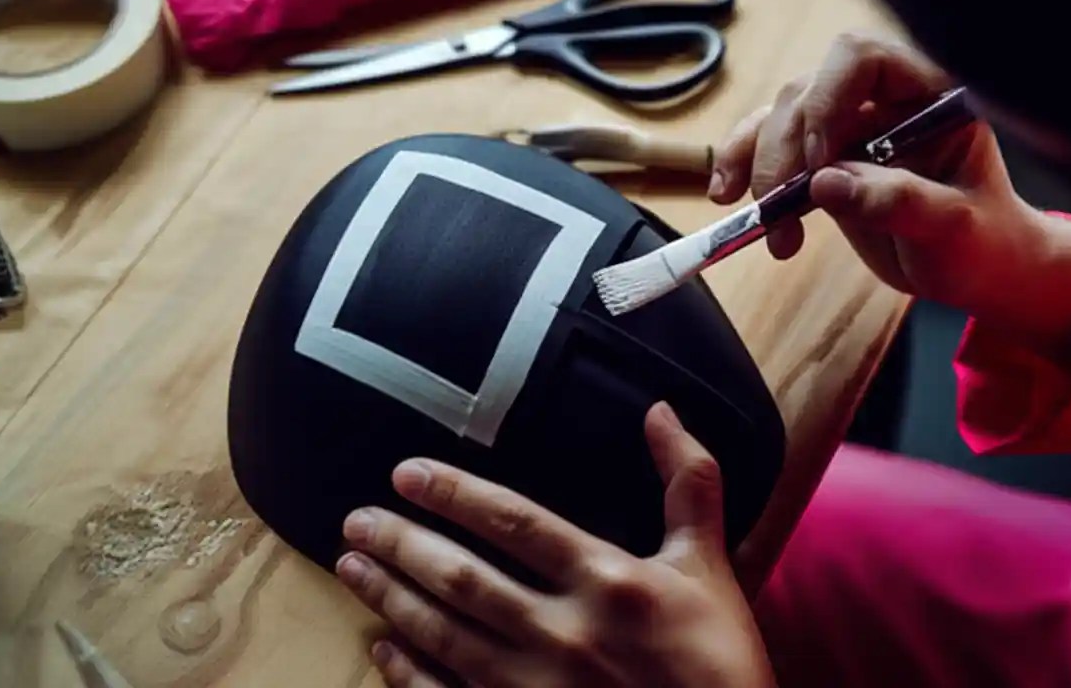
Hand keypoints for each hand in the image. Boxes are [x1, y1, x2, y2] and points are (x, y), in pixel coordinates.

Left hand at [335, 402, 776, 687]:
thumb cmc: (719, 659)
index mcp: (608, 581)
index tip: (406, 474)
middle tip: (356, 522)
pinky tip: (380, 648)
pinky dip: (409, 674)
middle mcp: (564, 634)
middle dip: (402, 546)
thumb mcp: (709, 565)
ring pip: (446, 635)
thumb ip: (689, 483)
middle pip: (464, 579)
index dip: (455, 494)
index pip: (516, 524)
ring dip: (393, 598)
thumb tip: (661, 410)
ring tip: (352, 568)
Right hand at [709, 33, 1070, 358]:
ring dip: (756, 167)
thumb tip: (822, 184)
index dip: (828, 100)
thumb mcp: (952, 228)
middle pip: (807, 94)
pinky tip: (727, 197)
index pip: (862, 59)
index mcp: (928, 94)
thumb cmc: (982, 243)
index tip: (819, 162)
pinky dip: (744, 169)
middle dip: (783, 153)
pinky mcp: (822, 160)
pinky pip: (770, 148)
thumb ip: (896, 201)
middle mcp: (883, 100)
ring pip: (779, 120)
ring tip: (761, 221)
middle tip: (780, 214)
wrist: (975, 270)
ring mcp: (849, 129)